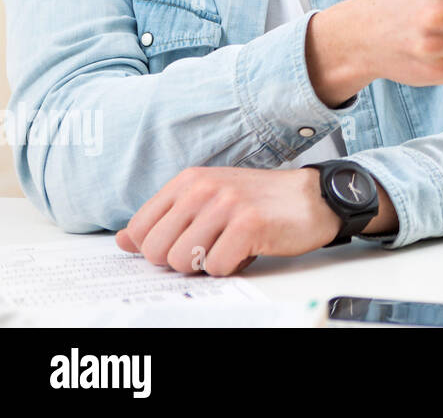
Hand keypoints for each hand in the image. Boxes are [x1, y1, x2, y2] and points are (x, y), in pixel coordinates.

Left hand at [114, 166, 341, 275]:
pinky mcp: (248, 225)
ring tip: (231, 246)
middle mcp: (203, 188)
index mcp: (188, 180)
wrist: (313, 197)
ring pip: (183, 262)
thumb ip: (165, 218)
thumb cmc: (259, 202)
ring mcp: (226, 204)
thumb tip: (123, 239)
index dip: (157, 249)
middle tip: (210, 248)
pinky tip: (249, 249)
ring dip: (208, 264)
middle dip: (181, 261)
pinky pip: (216, 267)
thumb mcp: (207, 200)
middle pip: (156, 251)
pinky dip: (232, 267)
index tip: (185, 243)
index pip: (138, 229)